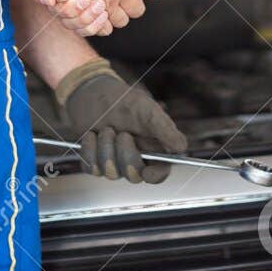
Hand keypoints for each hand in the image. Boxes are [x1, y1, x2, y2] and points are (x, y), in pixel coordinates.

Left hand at [56, 58, 187, 183]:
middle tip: (122, 134)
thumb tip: (181, 147)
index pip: (159, 173)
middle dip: (125, 154)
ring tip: (106, 129)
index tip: (147, 173)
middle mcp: (135, 159)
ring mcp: (114, 163)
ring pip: (110, 172)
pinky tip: (92, 134)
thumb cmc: (124, 100)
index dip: (155, 176)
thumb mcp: (147, 109)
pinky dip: (90, 149)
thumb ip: (164, 128)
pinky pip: (91, 167)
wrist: (93, 94)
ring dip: (106, 148)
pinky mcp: (94, 163)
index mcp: (153, 149)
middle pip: (134, 175)